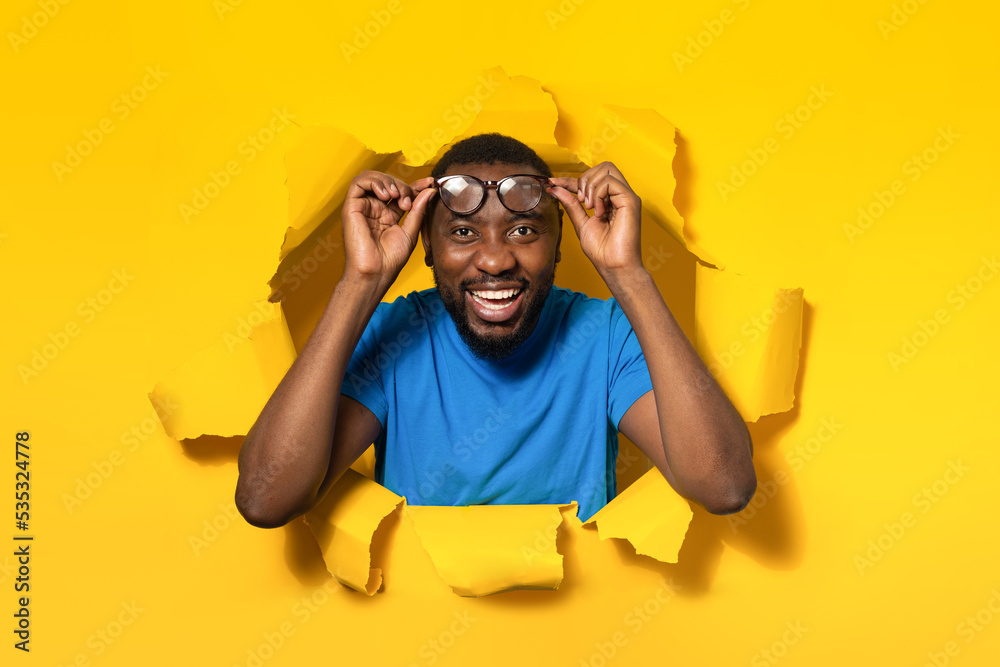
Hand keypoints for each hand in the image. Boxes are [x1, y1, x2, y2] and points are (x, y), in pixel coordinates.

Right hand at [342, 171, 436, 284]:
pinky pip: (358, 182)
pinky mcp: (351, 207)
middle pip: (388, 182)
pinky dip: (374, 182)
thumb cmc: (391, 259)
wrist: (376, 272)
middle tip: (408, 201)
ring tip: (396, 196)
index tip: (430, 182)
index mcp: (388, 215)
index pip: (401, 192)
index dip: (416, 184)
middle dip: (402, 185)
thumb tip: (429, 190)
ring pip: (372, 177)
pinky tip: (385, 195)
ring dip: (387, 181)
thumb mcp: (410, 231)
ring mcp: (363, 207)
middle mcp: (374, 209)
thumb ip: (418, 210)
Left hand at [548, 162, 642, 277]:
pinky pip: (609, 182)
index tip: (552, 182)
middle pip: (602, 166)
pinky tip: (598, 212)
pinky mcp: (631, 200)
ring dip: (590, 186)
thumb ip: (571, 204)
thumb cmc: (602, 251)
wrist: (613, 266)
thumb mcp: (580, 223)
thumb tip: (555, 188)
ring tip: (589, 208)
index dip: (569, 179)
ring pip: (606, 169)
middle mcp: (620, 195)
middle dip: (584, 179)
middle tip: (581, 202)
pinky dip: (598, 194)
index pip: (590, 179)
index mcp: (610, 200)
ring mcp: (626, 196)